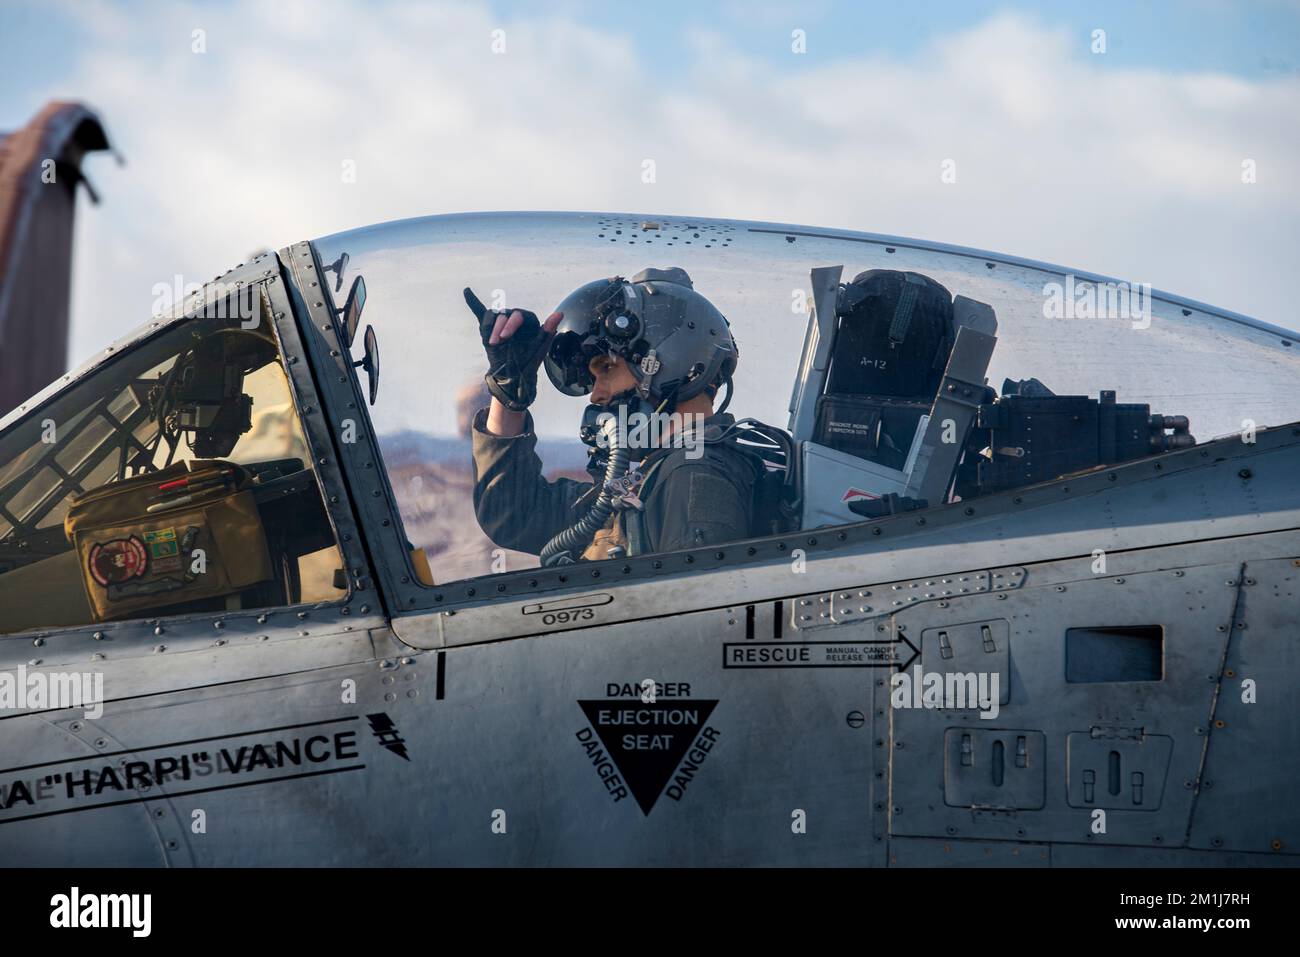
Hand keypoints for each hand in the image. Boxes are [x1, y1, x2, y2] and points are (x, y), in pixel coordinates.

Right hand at [464, 288, 561, 410]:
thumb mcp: (539, 348)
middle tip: (497, 343)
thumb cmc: (528, 362)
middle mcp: (515, 318)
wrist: (513, 375)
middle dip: (500, 329)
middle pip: (504, 315)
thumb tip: (560, 313)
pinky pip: (481, 312)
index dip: (511, 325)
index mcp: (529, 321)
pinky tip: (467, 291)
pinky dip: (473, 302)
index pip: (519, 315)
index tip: (505, 338)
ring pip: (493, 316)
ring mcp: (502, 322)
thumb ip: (548, 330)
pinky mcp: (490, 328)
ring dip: (491, 330)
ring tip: (493, 343)